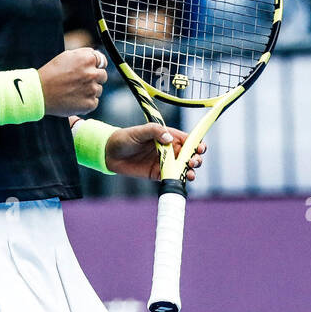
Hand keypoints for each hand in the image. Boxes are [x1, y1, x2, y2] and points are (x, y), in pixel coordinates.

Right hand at [39, 47, 106, 115]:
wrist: (39, 93)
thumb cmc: (51, 74)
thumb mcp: (66, 56)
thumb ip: (84, 55)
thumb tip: (97, 58)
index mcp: (87, 59)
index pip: (102, 61)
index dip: (96, 66)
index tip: (88, 70)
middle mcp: (92, 73)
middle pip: (103, 76)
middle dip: (93, 78)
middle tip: (78, 82)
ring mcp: (92, 89)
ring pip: (98, 90)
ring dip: (89, 91)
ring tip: (73, 91)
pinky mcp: (90, 103)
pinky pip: (94, 102)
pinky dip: (86, 102)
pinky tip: (74, 99)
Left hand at [68, 120, 205, 180]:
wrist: (110, 153)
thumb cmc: (125, 138)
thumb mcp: (139, 131)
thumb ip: (154, 131)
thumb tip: (169, 138)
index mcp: (168, 137)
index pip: (188, 140)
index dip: (197, 144)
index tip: (199, 148)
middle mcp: (169, 150)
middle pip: (190, 155)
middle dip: (196, 159)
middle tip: (192, 161)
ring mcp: (165, 163)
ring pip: (183, 168)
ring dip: (190, 170)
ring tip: (190, 172)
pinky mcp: (158, 174)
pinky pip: (172, 178)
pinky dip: (179, 180)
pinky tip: (182, 180)